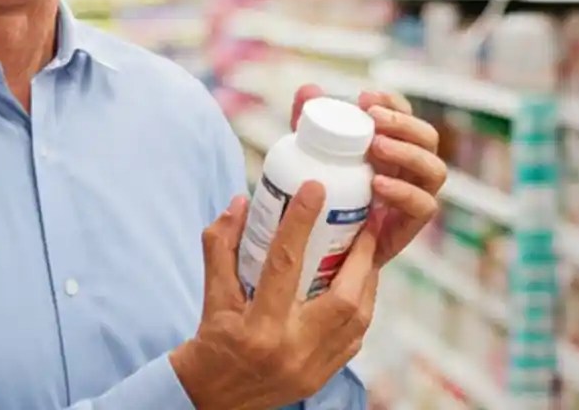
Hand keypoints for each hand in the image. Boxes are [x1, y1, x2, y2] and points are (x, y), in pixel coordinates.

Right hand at [170, 183, 379, 409]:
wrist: (212, 397)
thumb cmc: (211, 341)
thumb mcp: (210, 293)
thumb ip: (222, 245)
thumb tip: (240, 202)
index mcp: (258, 326)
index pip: (284, 264)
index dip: (301, 222)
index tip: (315, 190)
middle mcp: (291, 349)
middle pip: (343, 297)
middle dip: (361, 257)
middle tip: (367, 223)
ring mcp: (312, 367)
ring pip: (358, 318)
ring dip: (367, 281)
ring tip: (367, 251)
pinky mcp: (322, 376)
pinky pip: (355, 338)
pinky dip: (361, 308)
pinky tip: (359, 286)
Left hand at [292, 85, 445, 266]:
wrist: (315, 253)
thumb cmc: (316, 198)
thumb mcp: (309, 156)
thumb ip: (308, 124)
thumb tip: (308, 89)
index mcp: (391, 150)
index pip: (407, 119)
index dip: (395, 104)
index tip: (366, 97)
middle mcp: (408, 172)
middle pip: (428, 139)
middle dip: (405, 124)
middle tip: (373, 119)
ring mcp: (412, 199)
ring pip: (434, 171)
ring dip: (409, 153)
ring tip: (376, 146)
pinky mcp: (407, 228)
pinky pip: (423, 207)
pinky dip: (404, 192)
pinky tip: (378, 183)